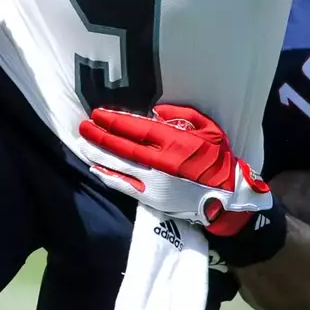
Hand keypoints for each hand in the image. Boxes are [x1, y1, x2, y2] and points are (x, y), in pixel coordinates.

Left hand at [79, 104, 271, 235]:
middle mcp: (159, 161)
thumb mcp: (210, 128)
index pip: (137, 129)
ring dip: (99, 153)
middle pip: (122, 146)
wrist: (226, 197)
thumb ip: (183, 115)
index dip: (115, 121)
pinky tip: (96, 168)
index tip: (99, 113)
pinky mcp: (151, 197)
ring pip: (119, 165)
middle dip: (100, 135)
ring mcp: (153, 181)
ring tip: (83, 143)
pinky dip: (108, 176)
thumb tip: (155, 112)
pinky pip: (124, 185)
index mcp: (174, 142)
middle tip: (83, 126)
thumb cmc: (218, 159)